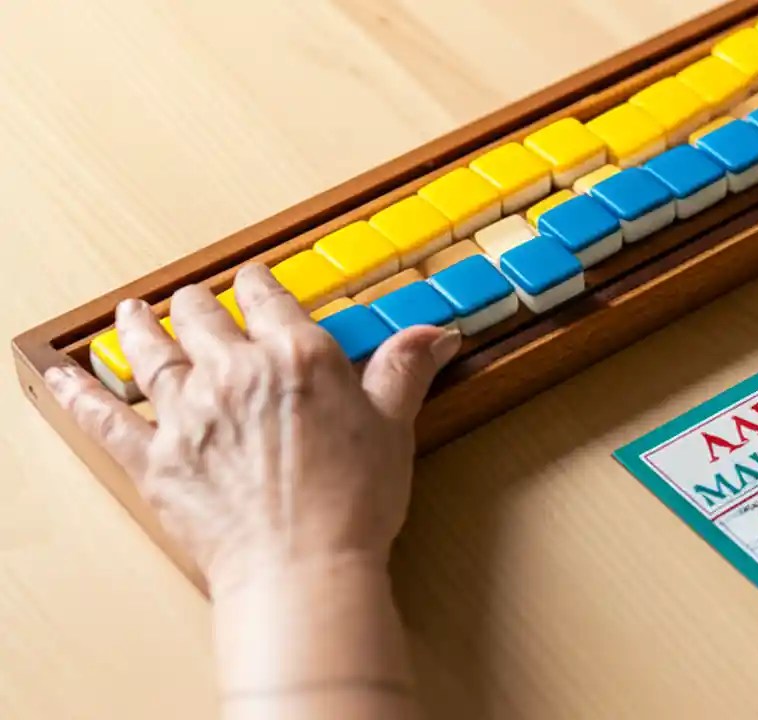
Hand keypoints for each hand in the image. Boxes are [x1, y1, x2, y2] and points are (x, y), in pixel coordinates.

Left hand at [45, 265, 460, 595]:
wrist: (302, 567)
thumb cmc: (354, 502)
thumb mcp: (392, 427)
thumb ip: (404, 370)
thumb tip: (436, 334)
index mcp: (296, 356)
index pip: (268, 298)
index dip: (257, 283)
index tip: (253, 279)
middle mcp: (236, 372)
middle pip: (203, 317)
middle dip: (199, 303)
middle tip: (195, 300)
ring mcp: (188, 413)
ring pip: (152, 353)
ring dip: (139, 327)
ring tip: (132, 313)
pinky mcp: (155, 459)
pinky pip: (106, 418)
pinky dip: (79, 394)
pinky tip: (58, 375)